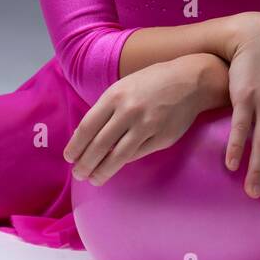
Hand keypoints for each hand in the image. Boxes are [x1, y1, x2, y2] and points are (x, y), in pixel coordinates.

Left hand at [62, 56, 206, 185]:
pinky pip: (137, 154)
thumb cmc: (152, 82)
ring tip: (94, 179)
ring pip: (118, 156)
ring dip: (102, 171)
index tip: (69, 157)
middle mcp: (129, 111)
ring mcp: (147, 126)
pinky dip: (124, 162)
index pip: (87, 127)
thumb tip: (89, 135)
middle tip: (78, 174)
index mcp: (115, 95)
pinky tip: (116, 166)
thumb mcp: (125, 86)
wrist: (189, 80)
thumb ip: (108, 107)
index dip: (76, 145)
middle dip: (85, 163)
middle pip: (99, 145)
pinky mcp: (162, 138)